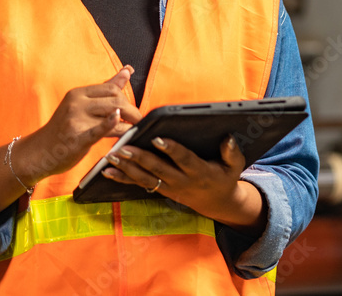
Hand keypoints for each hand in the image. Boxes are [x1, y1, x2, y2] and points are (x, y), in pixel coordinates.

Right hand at [16, 66, 142, 183]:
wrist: (39, 152)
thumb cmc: (64, 128)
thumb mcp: (81, 105)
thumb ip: (106, 89)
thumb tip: (128, 70)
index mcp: (78, 93)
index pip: (111, 89)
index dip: (125, 99)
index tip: (131, 109)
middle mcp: (76, 103)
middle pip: (115, 100)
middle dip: (131, 110)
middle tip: (137, 120)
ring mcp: (76, 120)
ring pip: (112, 114)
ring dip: (129, 122)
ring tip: (133, 128)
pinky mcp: (77, 138)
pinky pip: (99, 129)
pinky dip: (112, 124)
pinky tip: (121, 123)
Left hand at [101, 135, 267, 234]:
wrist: (217, 202)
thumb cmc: (225, 177)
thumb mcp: (235, 166)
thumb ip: (232, 153)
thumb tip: (228, 138)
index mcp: (199, 172)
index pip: (183, 159)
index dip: (171, 149)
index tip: (157, 138)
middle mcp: (181, 181)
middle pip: (158, 169)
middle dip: (139, 158)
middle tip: (123, 148)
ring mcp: (169, 187)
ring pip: (144, 178)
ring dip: (126, 168)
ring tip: (111, 157)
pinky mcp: (161, 189)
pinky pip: (139, 184)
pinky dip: (122, 178)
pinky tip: (107, 171)